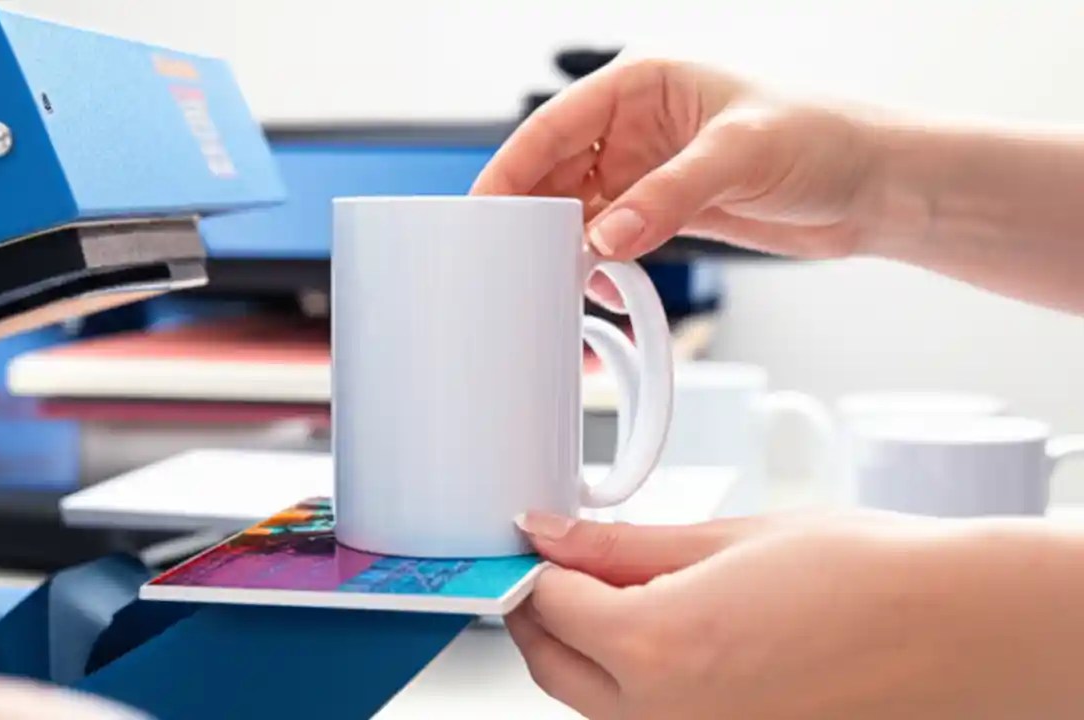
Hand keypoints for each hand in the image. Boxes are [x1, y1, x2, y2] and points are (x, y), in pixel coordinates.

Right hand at [471, 59, 883, 307]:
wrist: (873, 187)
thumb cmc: (823, 137)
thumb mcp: (741, 155)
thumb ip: (668, 196)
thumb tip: (607, 238)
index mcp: (644, 83)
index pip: (555, 125)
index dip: (512, 167)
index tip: (482, 209)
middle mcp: (637, 126)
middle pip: (557, 171)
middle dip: (531, 213)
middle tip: (507, 256)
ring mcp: (647, 171)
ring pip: (579, 210)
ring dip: (565, 246)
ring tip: (549, 281)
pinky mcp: (664, 211)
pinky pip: (611, 240)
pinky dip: (598, 267)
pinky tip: (598, 289)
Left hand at [506, 511, 1083, 718]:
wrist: (953, 631)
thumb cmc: (864, 577)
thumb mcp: (725, 539)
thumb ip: (623, 545)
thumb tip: (555, 534)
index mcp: (656, 648)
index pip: (547, 606)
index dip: (534, 565)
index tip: (535, 540)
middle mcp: (664, 717)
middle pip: (552, 665)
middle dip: (541, 613)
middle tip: (556, 565)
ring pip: (593, 702)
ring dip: (582, 650)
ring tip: (616, 592)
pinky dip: (632, 681)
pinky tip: (665, 633)